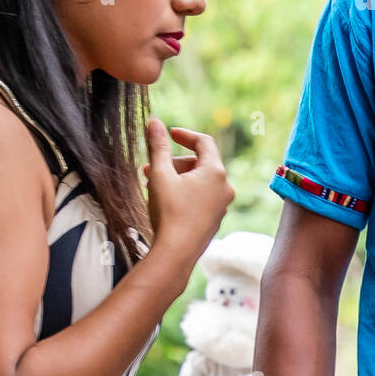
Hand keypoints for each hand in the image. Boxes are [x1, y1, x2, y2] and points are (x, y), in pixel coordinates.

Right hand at [143, 120, 233, 272]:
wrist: (176, 254)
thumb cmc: (169, 212)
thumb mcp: (160, 174)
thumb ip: (158, 146)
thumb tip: (155, 121)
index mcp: (215, 172)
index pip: (204, 142)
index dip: (185, 135)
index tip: (168, 134)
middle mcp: (224, 187)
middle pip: (200, 163)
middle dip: (173, 162)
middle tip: (150, 168)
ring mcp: (221, 205)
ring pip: (199, 182)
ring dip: (176, 178)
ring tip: (152, 185)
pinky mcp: (214, 220)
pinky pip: (200, 198)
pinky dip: (184, 193)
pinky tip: (163, 201)